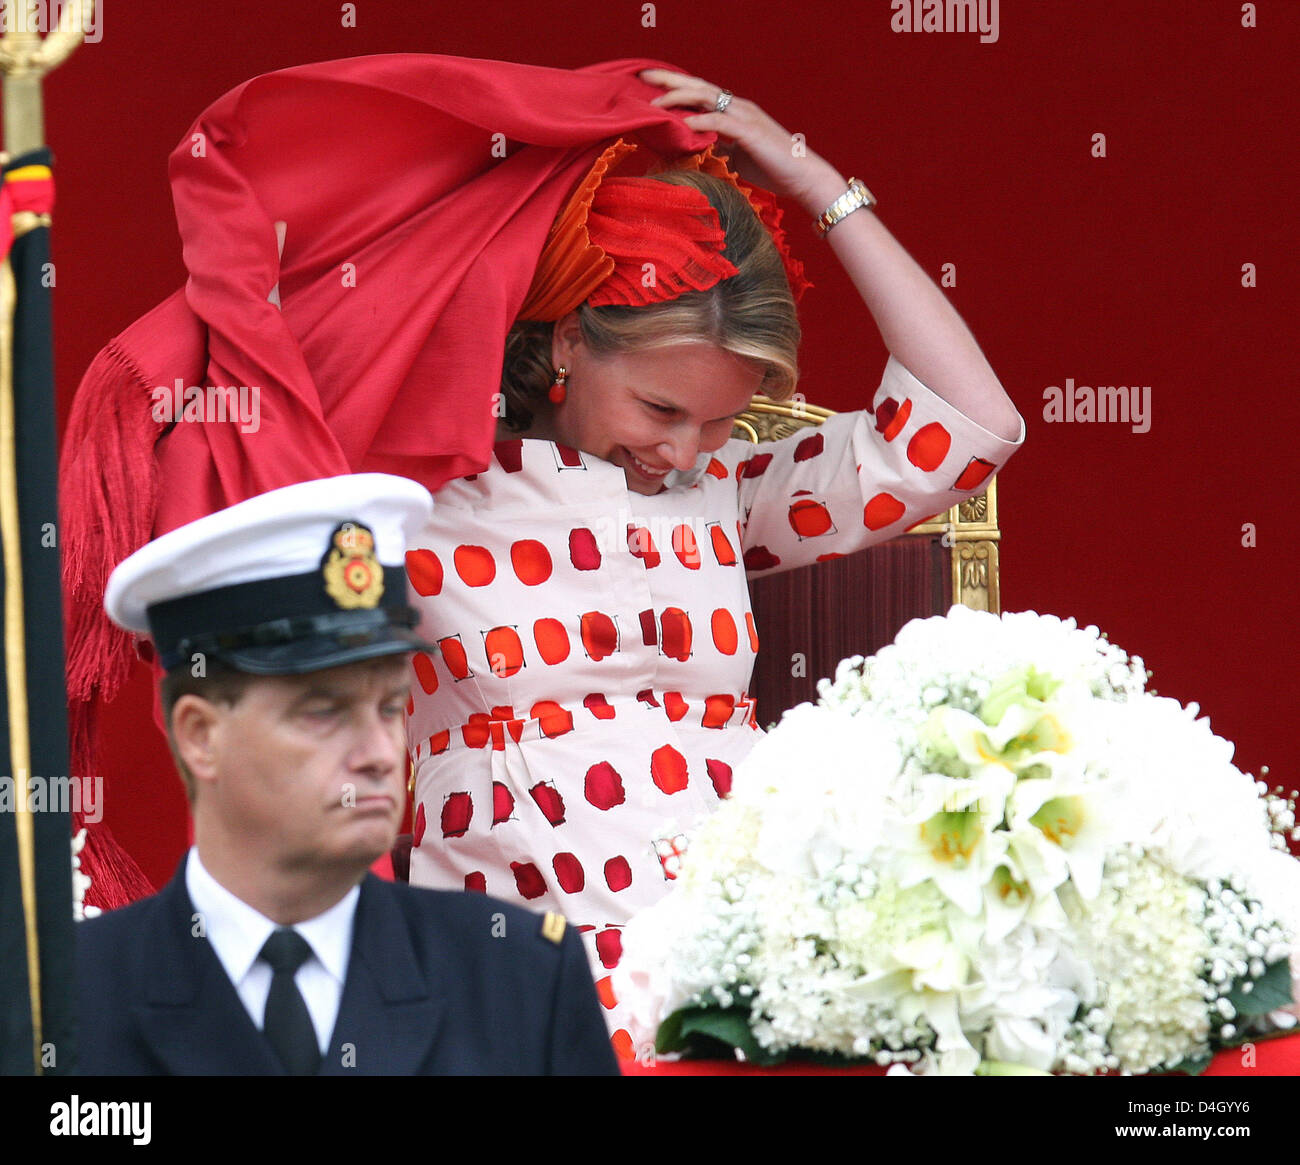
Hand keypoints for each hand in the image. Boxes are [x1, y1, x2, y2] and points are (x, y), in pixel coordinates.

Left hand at [639, 68, 841, 210]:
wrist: (803, 177)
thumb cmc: (773, 168)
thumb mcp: (739, 158)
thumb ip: (721, 150)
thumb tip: (702, 154)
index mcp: (734, 111)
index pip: (700, 92)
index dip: (676, 85)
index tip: (651, 83)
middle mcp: (738, 107)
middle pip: (698, 86)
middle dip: (669, 80)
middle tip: (643, 75)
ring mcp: (744, 116)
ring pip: (706, 98)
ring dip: (679, 97)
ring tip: (655, 101)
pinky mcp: (750, 132)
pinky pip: (721, 122)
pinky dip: (701, 120)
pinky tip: (685, 121)